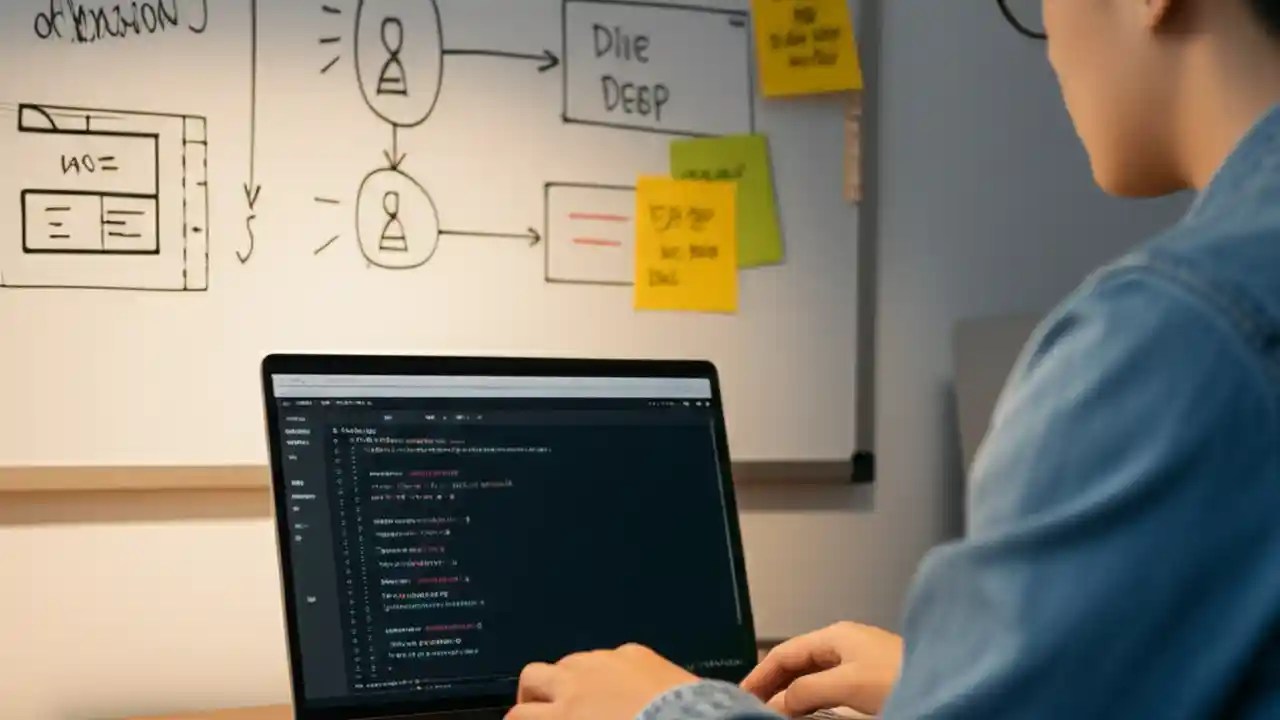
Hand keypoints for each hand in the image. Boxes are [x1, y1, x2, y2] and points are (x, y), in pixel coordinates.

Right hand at [507, 643, 697, 719]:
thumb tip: (565, 718)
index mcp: (564, 715)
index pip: (518, 716)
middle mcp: (576, 682)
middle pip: (532, 676)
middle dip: (531, 695)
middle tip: (543, 712)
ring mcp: (606, 661)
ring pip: (569, 661)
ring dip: (568, 678)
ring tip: (584, 698)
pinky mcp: (635, 652)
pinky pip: (609, 656)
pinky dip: (607, 670)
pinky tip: (623, 686)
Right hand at [741, 622, 902, 717]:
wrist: (948, 680)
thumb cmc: (899, 676)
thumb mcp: (846, 683)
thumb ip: (807, 690)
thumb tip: (779, 702)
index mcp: (835, 635)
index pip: (785, 652)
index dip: (760, 674)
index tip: (742, 695)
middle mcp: (845, 643)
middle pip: (798, 663)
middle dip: (775, 684)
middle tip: (756, 707)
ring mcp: (860, 660)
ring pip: (814, 676)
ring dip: (794, 694)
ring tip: (778, 713)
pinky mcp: (872, 679)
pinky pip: (831, 686)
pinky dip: (814, 699)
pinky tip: (810, 712)